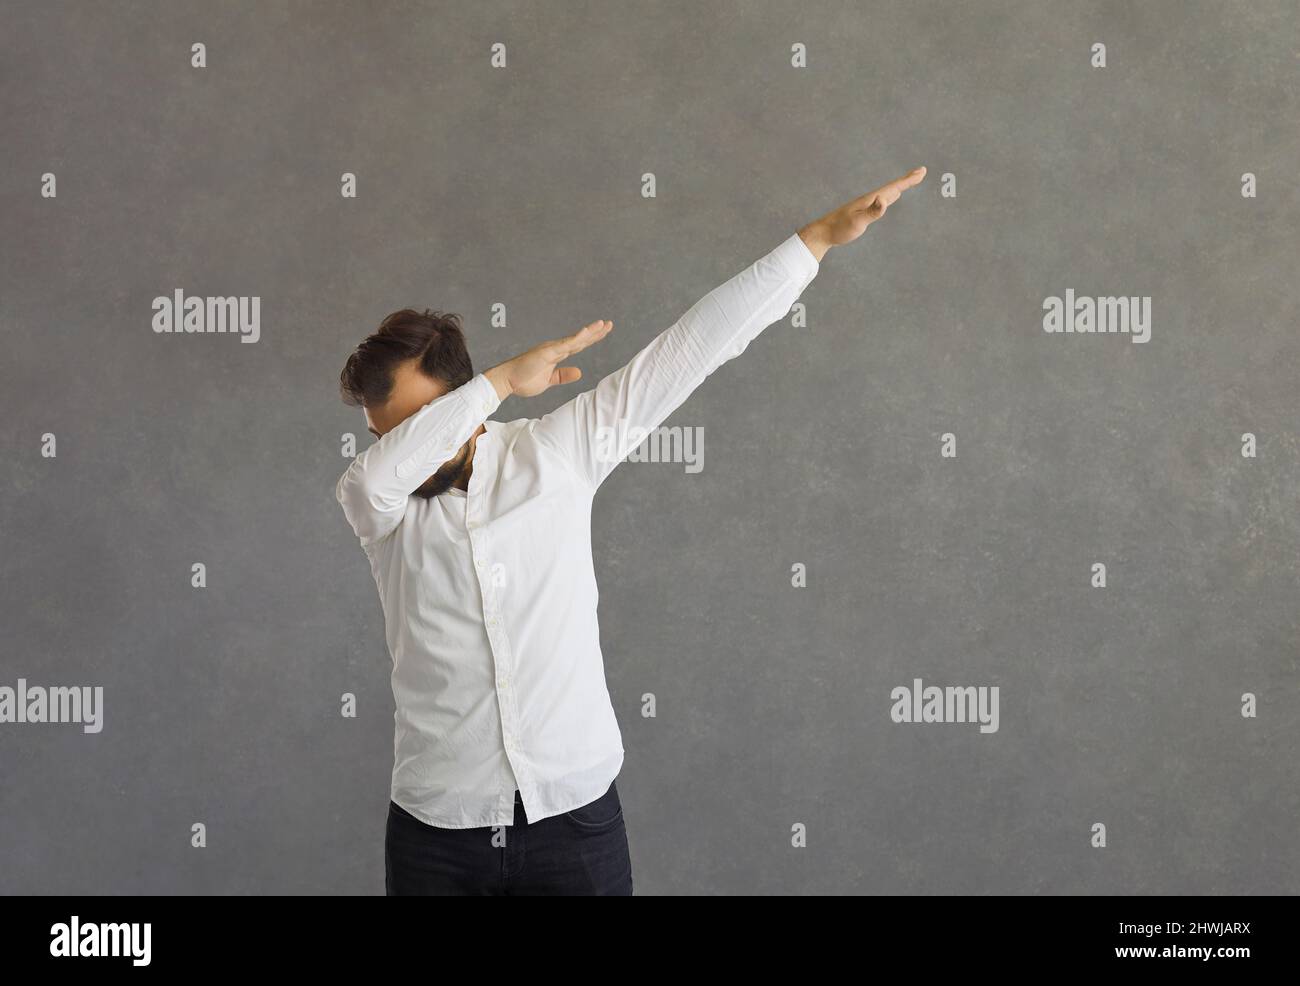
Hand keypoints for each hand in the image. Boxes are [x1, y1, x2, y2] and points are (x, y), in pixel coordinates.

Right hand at [485, 319, 613, 399]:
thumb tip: (580, 372)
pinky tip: (587, 333)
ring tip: (603, 324)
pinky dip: (577, 338)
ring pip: (575, 339)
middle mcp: (555, 348)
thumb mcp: (549, 380)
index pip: (578, 345)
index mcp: (556, 354)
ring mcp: (551, 349)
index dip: (591, 339)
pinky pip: (565, 345)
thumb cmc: (524, 380)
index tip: (603, 332)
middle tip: (609, 324)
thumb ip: (563, 375)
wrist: (507, 381)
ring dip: (589, 332)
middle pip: (580, 339)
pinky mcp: (547, 352)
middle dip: (595, 332)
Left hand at [799, 166, 926, 259]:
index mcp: (870, 199)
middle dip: (907, 180)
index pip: (893, 187)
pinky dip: (891, 196)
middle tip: (921, 172)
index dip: (908, 180)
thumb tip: (884, 200)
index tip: (922, 171)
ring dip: (900, 186)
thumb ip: (872, 212)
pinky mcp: (863, 212)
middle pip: (892, 187)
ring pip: (888, 193)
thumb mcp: (857, 223)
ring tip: (910, 181)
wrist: (823, 233)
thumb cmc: (839, 229)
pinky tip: (891, 197)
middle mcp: (870, 199)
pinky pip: (882, 201)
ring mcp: (866, 205)